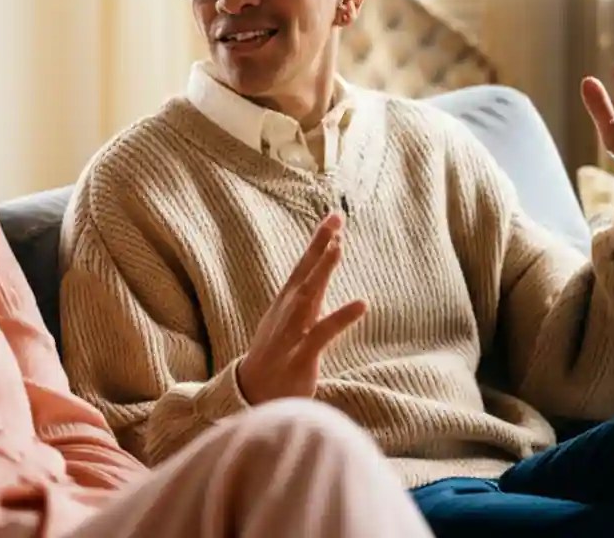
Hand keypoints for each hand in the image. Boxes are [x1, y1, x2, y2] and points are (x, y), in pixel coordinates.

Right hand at [237, 213, 366, 404]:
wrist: (252, 395)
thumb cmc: (276, 357)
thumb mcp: (289, 324)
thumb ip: (306, 300)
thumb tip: (321, 276)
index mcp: (285, 305)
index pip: (303, 267)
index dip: (318, 242)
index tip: (334, 217)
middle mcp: (286, 314)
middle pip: (304, 274)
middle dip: (319, 245)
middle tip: (335, 218)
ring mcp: (291, 334)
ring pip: (308, 297)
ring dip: (323, 271)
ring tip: (339, 247)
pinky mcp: (300, 357)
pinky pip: (322, 334)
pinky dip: (341, 317)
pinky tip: (361, 304)